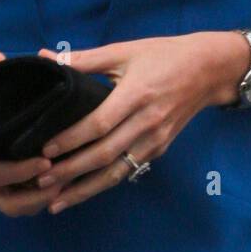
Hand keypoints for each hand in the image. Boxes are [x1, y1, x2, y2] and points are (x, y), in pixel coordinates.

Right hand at [0, 53, 59, 216]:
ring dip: (42, 199)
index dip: (21, 171)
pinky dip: (36, 199)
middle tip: (67, 175)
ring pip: (14, 208)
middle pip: (8, 203)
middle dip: (40, 195)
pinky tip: (57, 182)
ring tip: (68, 180)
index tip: (46, 160)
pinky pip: (14, 204)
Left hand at [28, 32, 246, 213]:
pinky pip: (128, 170)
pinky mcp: (159, 149)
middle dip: (71, 171)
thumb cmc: (163, 55)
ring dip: (86, 189)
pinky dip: (104, 183)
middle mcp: (147, 122)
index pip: (99, 124)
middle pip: (105, 154)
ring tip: (57, 201)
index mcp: (136, 95)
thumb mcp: (124, 50)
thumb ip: (84, 58)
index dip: (71, 139)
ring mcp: (156, 140)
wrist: (208, 69)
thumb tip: (44, 57)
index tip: (45, 150)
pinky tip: (84, 190)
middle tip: (41, 181)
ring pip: (117, 172)